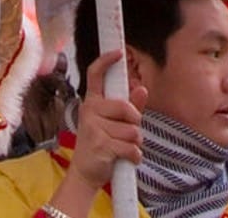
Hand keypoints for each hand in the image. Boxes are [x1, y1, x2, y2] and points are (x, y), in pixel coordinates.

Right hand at [67, 51, 145, 186]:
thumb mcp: (114, 124)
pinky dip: (134, 156)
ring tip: (123, 148)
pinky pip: (130, 147)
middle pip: (126, 107)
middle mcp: (90, 111)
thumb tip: (142, 88)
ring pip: (132, 130)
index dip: (106, 61)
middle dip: (135, 122)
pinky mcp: (100, 145)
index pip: (95, 74)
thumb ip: (130, 106)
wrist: (85, 174)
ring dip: (134, 142)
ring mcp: (93, 128)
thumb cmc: (101, 145)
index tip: (118, 52)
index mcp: (92, 102)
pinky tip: (128, 159)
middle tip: (127, 133)